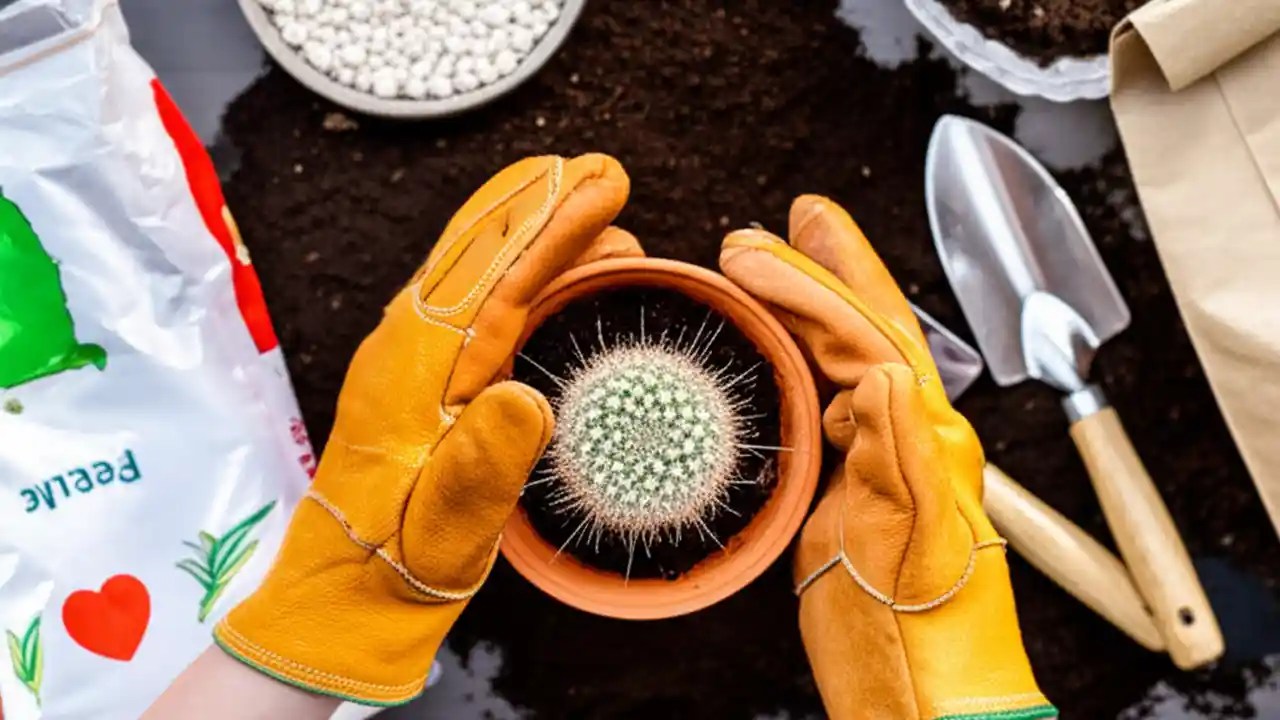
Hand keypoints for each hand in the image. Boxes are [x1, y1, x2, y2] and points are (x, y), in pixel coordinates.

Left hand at [213, 154, 633, 705]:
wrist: (349, 593)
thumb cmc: (397, 562)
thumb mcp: (446, 529)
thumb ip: (484, 464)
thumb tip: (528, 395)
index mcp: (414, 369)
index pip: (489, 276)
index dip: (547, 223)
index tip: (598, 182)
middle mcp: (409, 346)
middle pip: (480, 254)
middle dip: (542, 206)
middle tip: (605, 173)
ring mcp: (415, 357)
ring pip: (480, 271)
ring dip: (535, 232)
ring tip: (593, 207)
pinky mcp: (427, 375)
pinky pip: (478, 301)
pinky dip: (519, 268)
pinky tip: (545, 263)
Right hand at [720, 197, 1055, 719]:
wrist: (927, 703)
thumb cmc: (924, 641)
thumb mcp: (912, 548)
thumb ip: (902, 457)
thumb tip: (877, 373)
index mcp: (927, 442)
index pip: (863, 337)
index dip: (808, 287)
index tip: (752, 252)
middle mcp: (913, 438)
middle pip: (868, 329)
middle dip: (829, 267)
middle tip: (791, 220)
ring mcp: (887, 462)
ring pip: (851, 358)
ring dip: (820, 303)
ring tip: (787, 262)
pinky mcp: (858, 491)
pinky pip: (833, 406)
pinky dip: (807, 363)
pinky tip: (791, 355)